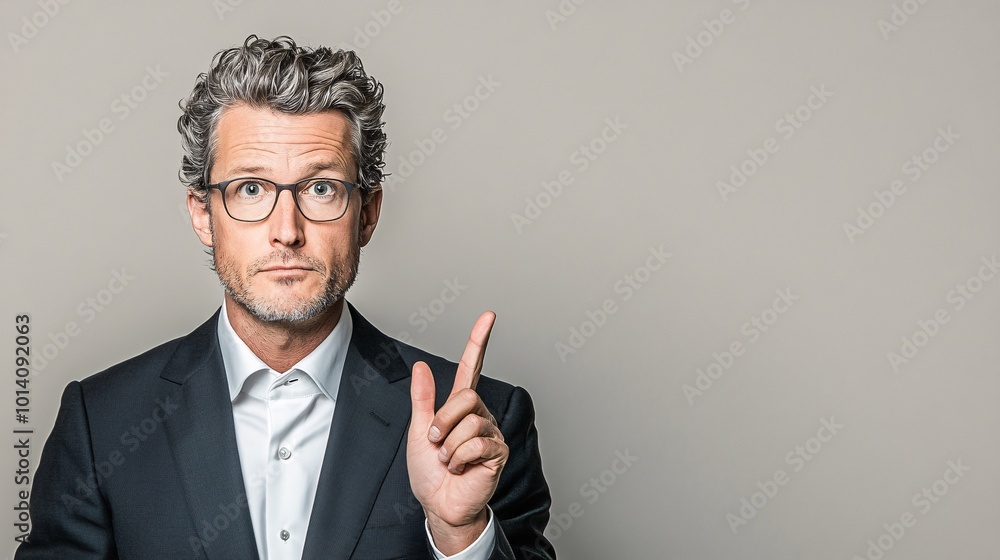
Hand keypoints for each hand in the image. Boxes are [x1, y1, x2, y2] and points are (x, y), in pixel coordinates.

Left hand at [407, 311, 507, 553]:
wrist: (439, 505)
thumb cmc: (429, 472)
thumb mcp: (418, 432)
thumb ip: (423, 399)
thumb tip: (421, 366)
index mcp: (460, 407)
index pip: (473, 367)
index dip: (479, 341)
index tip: (489, 316)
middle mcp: (479, 415)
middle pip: (466, 397)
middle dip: (443, 422)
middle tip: (437, 443)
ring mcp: (490, 433)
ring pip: (468, 423)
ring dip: (448, 447)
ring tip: (449, 461)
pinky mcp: (498, 452)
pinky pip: (476, 444)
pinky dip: (459, 459)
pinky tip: (460, 469)